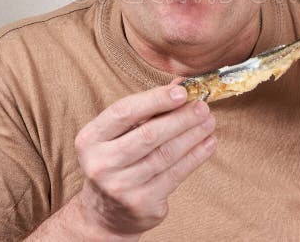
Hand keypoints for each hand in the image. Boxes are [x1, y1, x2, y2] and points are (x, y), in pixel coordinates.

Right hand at [73, 84, 216, 236]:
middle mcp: (101, 164)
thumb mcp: (120, 134)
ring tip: (209, 122)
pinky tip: (208, 143)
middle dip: (181, 118)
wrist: (106, 214)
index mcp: (90, 139)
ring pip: (165, 155)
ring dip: (192, 135)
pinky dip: (195, 156)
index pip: (124, 112)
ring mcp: (121, 186)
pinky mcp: (142, 203)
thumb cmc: (117, 161)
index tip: (182, 92)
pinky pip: (175, 175)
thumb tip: (181, 85)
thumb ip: (148, 109)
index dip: (155, 99)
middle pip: (149, 134)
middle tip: (202, 107)